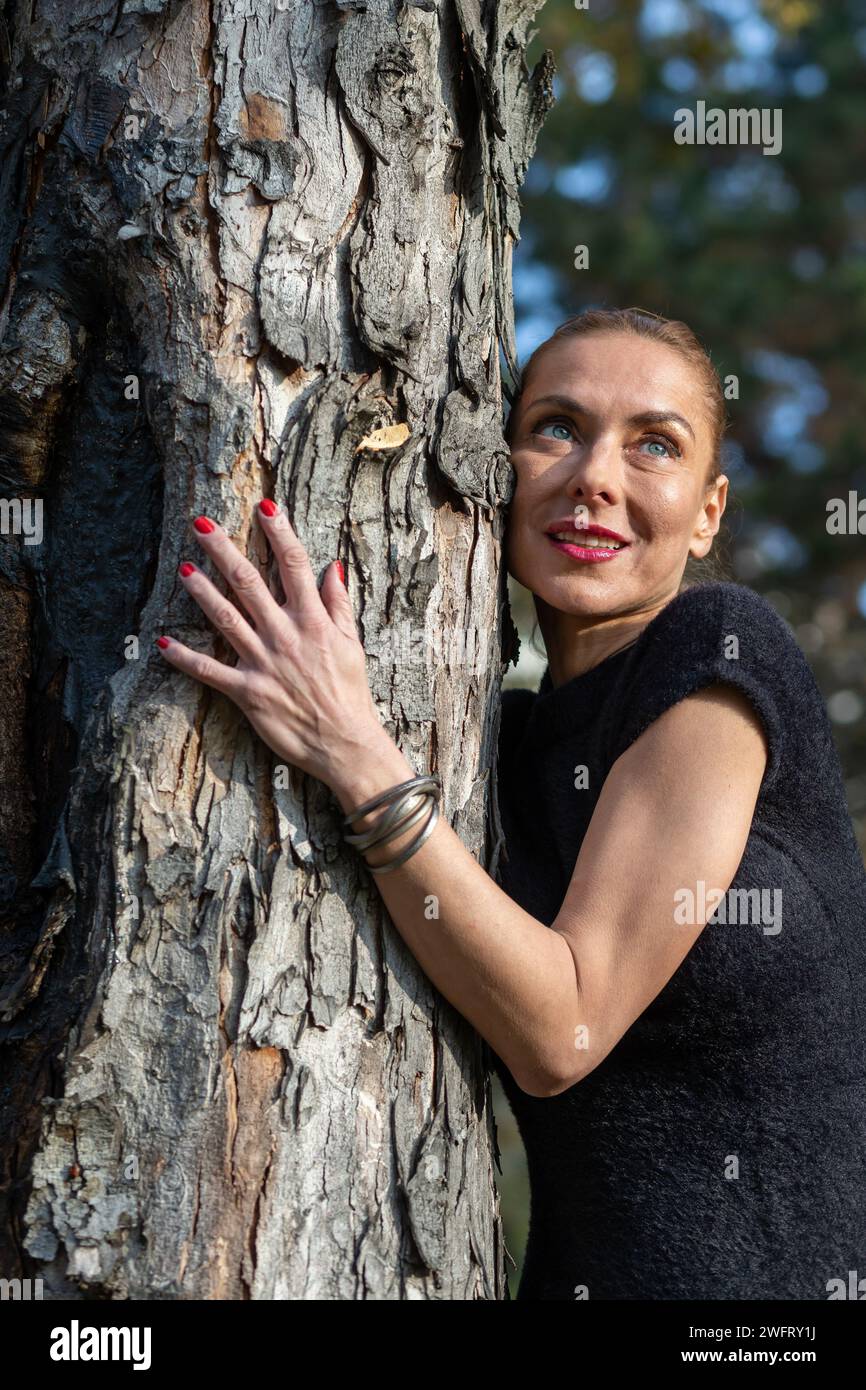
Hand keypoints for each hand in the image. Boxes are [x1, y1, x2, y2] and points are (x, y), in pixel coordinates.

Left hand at [156, 501, 389, 789]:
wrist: (346, 743)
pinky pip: (209, 671)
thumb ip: (338, 604)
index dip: (279, 532)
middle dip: (224, 550)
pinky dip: (184, 657)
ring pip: (226, 618)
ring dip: (202, 591)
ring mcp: (264, 662)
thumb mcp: (352, 643)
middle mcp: (286, 635)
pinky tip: (161, 641)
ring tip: (183, 567)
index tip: (264, 506)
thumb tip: (333, 566)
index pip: (293, 566)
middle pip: (249, 583)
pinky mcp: (248, 692)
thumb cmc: (351, 694)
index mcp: (313, 621)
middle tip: (200, 524)